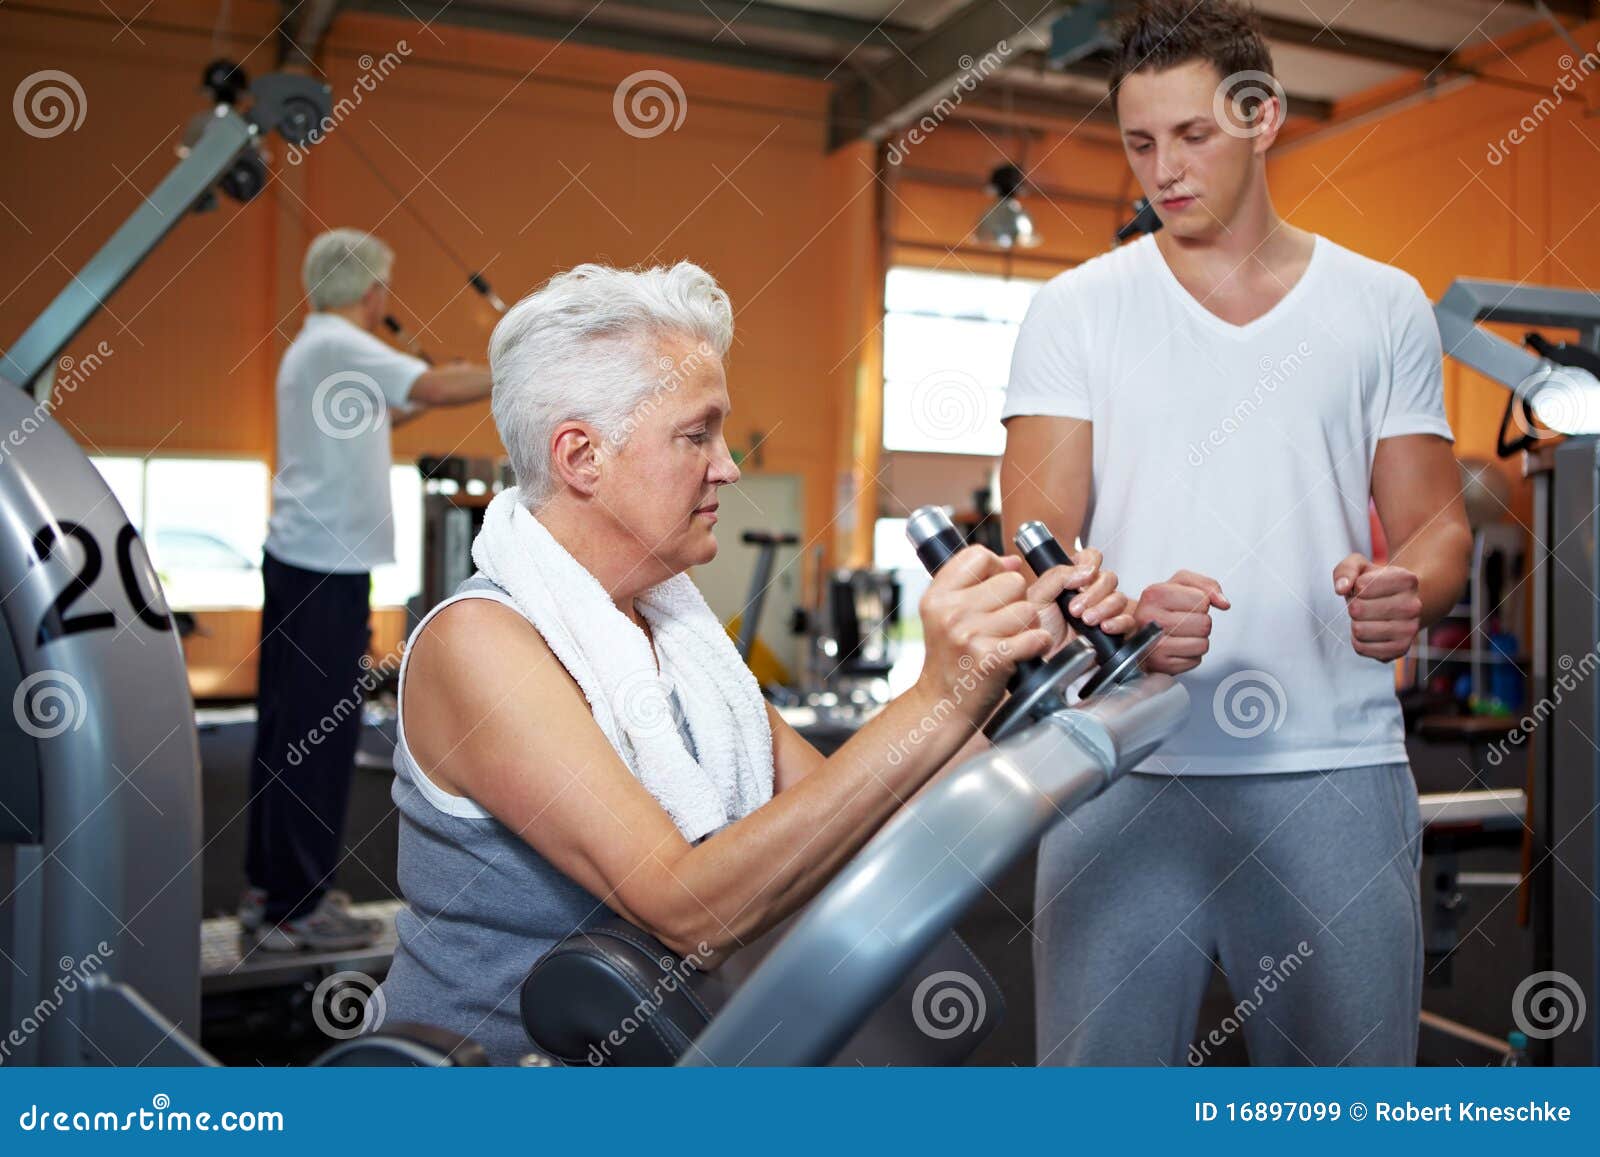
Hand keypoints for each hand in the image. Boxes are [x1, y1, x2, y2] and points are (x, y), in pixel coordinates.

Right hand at [915, 545, 1054, 723]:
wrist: (942, 704)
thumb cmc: (950, 660)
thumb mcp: (944, 614)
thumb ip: (974, 583)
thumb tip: (1012, 561)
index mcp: (938, 596)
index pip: (979, 555)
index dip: (996, 568)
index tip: (995, 590)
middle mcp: (951, 612)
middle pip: (1012, 581)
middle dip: (1016, 602)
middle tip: (1001, 626)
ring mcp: (969, 635)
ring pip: (1027, 609)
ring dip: (1027, 627)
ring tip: (1009, 642)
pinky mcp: (991, 658)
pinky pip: (1035, 636)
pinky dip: (1036, 646)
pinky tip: (1021, 655)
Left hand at [1025, 546, 1135, 652]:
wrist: (1040, 660)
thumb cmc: (1035, 631)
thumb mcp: (1037, 597)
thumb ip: (1057, 576)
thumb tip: (1085, 570)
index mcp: (1071, 580)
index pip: (1091, 558)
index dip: (1091, 563)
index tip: (1084, 577)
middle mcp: (1089, 592)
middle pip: (1109, 578)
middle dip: (1094, 593)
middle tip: (1076, 609)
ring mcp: (1102, 611)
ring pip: (1119, 598)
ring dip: (1103, 608)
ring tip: (1086, 621)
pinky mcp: (1113, 631)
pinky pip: (1128, 621)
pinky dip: (1118, 622)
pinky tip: (1104, 628)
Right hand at [1132, 570, 1229, 674]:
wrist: (1136, 631)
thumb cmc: (1161, 607)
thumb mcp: (1181, 584)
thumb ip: (1207, 585)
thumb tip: (1223, 603)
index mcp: (1154, 594)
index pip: (1201, 600)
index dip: (1201, 602)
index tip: (1186, 605)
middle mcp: (1150, 619)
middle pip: (1204, 623)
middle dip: (1200, 622)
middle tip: (1184, 621)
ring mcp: (1153, 644)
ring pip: (1202, 644)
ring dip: (1198, 639)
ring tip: (1181, 634)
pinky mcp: (1160, 665)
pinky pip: (1195, 661)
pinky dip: (1191, 654)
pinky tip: (1177, 647)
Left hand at [1334, 554, 1421, 661]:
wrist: (1398, 604)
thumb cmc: (1374, 584)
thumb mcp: (1360, 566)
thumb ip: (1346, 570)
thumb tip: (1341, 588)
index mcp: (1407, 579)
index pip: (1361, 586)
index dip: (1355, 587)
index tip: (1365, 587)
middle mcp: (1413, 605)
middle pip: (1358, 609)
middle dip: (1354, 605)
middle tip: (1365, 604)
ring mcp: (1410, 629)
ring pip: (1359, 630)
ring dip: (1355, 623)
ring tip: (1368, 617)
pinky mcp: (1400, 649)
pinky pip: (1361, 648)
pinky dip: (1357, 640)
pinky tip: (1369, 631)